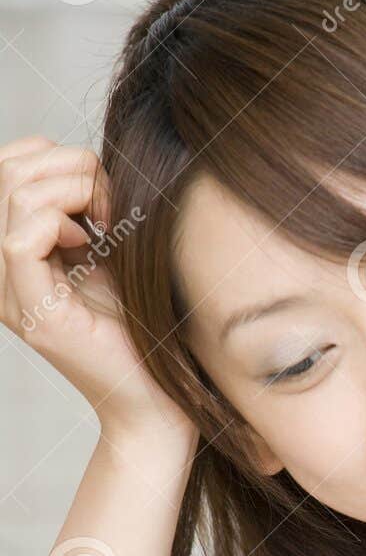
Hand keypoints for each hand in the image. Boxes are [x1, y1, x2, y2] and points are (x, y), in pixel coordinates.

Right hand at [0, 134, 198, 444]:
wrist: (159, 399)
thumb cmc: (147, 326)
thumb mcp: (112, 251)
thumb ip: (88, 209)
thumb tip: (83, 160)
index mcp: (16, 252)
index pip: (7, 166)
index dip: (53, 156)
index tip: (102, 194)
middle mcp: (2, 272)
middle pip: (7, 171)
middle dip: (69, 167)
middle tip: (110, 206)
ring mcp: (12, 294)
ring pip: (13, 195)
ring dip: (73, 189)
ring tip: (106, 222)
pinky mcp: (35, 315)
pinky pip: (20, 240)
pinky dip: (60, 222)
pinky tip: (90, 243)